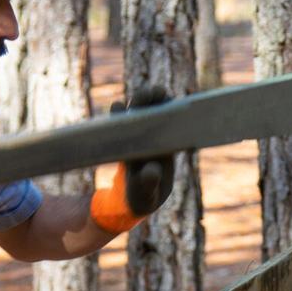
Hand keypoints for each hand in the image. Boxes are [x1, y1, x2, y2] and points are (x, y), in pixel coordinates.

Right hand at [91, 87, 176, 233]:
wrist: (130, 200)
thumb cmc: (142, 198)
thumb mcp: (146, 194)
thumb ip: (149, 183)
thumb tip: (152, 169)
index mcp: (166, 152)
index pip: (171, 128)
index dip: (172, 114)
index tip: (173, 104)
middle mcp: (155, 142)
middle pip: (156, 116)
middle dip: (156, 103)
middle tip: (157, 90)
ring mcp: (139, 140)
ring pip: (140, 117)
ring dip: (139, 105)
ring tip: (140, 93)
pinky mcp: (125, 141)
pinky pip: (123, 125)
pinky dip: (121, 116)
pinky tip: (118, 105)